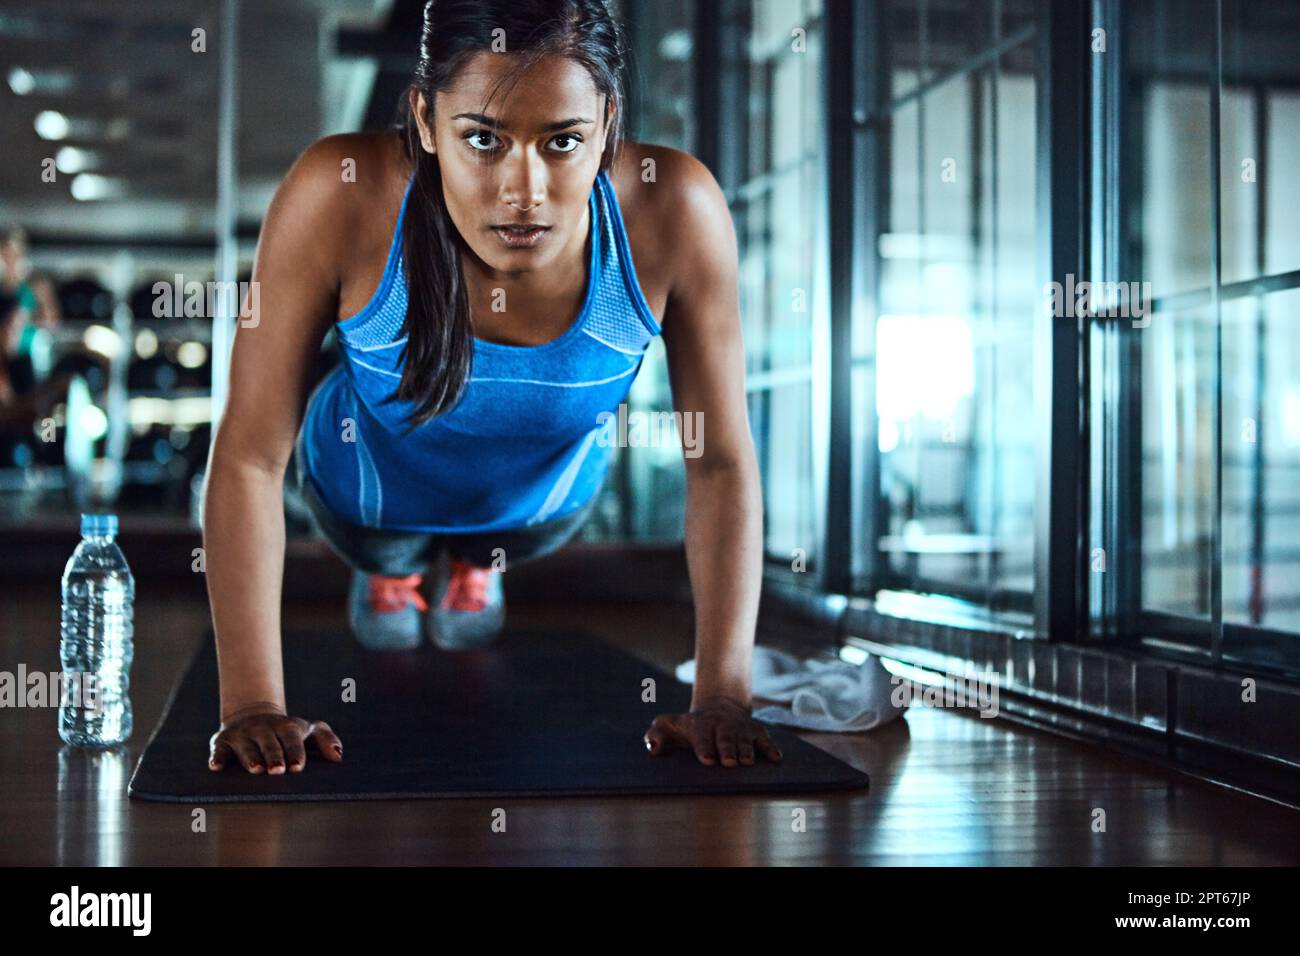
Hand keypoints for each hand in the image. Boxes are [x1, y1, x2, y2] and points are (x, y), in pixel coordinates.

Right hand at [208, 702, 342, 774]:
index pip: (292, 740)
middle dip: (274, 756)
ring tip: (256, 770)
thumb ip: (326, 739)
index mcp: (286, 727)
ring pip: (246, 747)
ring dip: (250, 758)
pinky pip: (219, 749)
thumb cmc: (287, 731)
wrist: (253, 715)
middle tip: (277, 771)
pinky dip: (217, 757)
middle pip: (270, 744)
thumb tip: (339, 757)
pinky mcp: (223, 741)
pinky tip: (216, 767)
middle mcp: (264, 730)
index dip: (295, 753)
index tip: (297, 768)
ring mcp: (243, 735)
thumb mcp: (308, 729)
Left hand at [644, 695, 782, 766]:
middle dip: (727, 749)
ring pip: (745, 740)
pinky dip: (771, 747)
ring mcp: (741, 728)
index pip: (702, 736)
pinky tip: (776, 758)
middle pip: (726, 738)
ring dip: (747, 750)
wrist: (718, 707)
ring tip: (748, 763)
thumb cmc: (688, 726)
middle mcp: (723, 725)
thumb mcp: (669, 725)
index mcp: (700, 725)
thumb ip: (656, 735)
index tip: (708, 760)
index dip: (705, 748)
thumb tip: (652, 748)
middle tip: (729, 762)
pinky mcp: (756, 731)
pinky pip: (765, 739)